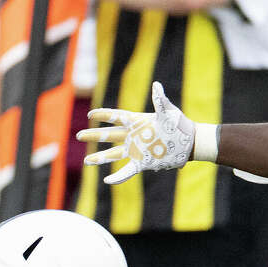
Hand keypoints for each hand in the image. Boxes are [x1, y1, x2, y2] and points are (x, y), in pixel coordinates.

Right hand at [78, 81, 195, 184]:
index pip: (116, 117)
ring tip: (86, 160)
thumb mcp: (168, 112)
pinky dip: (118, 176)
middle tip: (78, 135)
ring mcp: (137, 150)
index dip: (103, 115)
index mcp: (137, 122)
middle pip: (109, 135)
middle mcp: (133, 136)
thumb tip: (157, 86)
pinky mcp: (143, 162)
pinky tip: (107, 180)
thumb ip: (160, 101)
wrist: (189, 143)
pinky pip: (127, 170)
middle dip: (94, 136)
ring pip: (113, 154)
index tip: (91, 115)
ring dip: (100, 157)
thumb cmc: (178, 125)